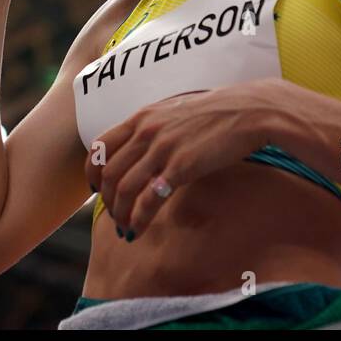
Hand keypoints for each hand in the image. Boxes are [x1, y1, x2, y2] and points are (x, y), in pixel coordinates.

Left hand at [85, 80, 280, 238]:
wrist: (248, 111)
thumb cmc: (216, 113)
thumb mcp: (175, 112)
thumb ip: (154, 127)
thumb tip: (141, 148)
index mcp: (142, 117)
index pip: (100, 146)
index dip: (92, 171)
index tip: (96, 188)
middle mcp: (146, 131)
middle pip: (108, 172)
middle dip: (106, 200)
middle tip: (114, 215)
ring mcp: (162, 149)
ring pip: (123, 189)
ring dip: (120, 213)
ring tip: (126, 227)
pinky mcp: (181, 167)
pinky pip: (149, 199)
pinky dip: (139, 218)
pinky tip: (139, 229)